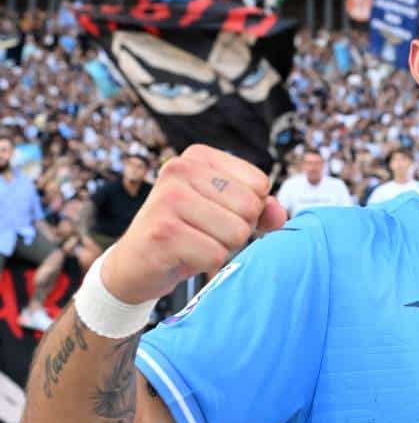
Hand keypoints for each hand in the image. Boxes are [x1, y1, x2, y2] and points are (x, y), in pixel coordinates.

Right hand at [102, 145, 287, 303]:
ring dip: (223, 248)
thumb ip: (260, 209)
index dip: (249, 209)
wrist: (134, 265)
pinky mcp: (163, 232)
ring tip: (194, 244)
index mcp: (197, 157)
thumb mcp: (225, 214)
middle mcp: (179, 168)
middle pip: (250, 208)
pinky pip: (216, 255)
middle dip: (237, 230)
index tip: (217, 214)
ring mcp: (168, 199)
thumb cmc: (187, 234)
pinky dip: (207, 263)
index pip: (259, 184)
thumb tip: (280, 212)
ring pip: (237, 233)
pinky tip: (183, 257)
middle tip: (205, 233)